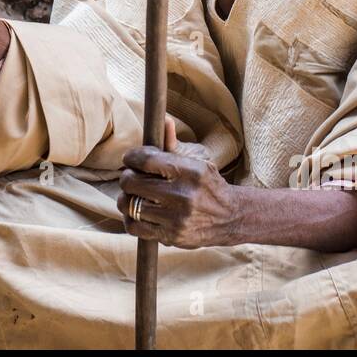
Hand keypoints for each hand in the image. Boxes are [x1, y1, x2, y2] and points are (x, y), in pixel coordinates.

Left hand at [117, 118, 238, 248]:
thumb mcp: (198, 162)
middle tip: (132, 176)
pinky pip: (134, 226)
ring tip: (133, 194)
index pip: (145, 160)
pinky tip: (137, 211)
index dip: (131, 157)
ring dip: (126, 197)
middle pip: (132, 182)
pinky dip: (130, 218)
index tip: (130, 158)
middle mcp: (181, 195)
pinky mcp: (170, 236)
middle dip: (127, 176)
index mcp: (188, 172)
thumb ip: (175, 145)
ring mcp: (175, 218)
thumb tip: (164, 120)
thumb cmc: (209, 185)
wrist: (230, 217)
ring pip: (129, 204)